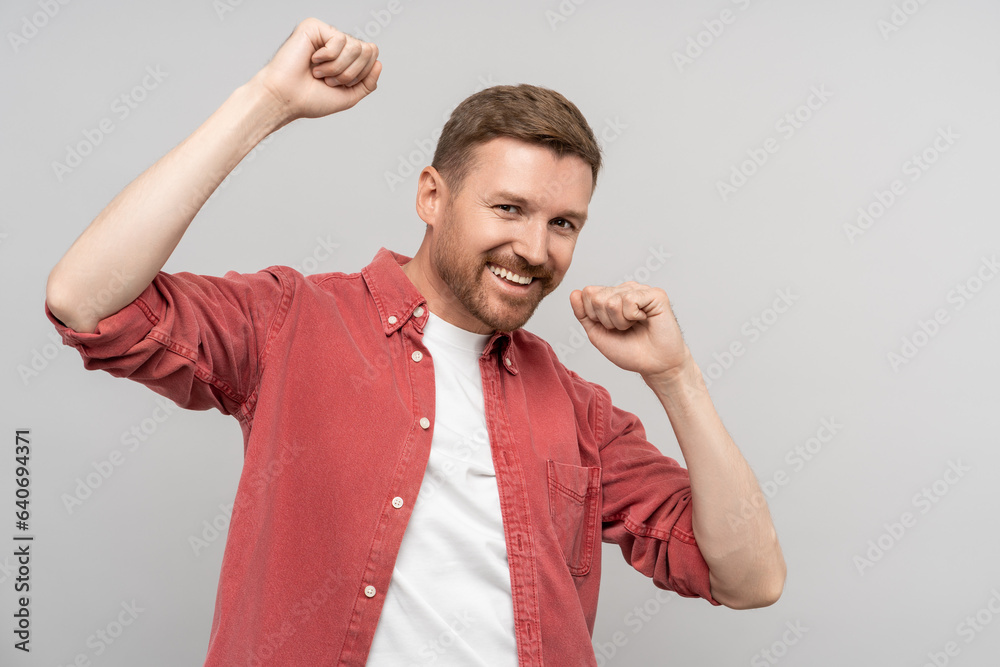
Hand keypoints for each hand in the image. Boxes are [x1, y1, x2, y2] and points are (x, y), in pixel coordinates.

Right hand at [251, 18, 381, 123]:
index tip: (340, 84)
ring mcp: (325, 34)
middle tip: (329, 79)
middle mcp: (337, 44)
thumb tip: (379, 62)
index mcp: (345, 58)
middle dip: (351, 73)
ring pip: (355, 46)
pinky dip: (328, 58)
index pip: (373, 55)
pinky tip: (312, 61)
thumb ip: (368, 82)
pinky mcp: (314, 27)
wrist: (286, 99)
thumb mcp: (349, 96)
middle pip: (367, 50)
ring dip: (338, 68)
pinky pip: (339, 40)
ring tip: (320, 73)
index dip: (361, 74)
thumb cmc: (311, 99)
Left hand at [569, 282, 692, 381]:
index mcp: (612, 296)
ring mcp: (640, 290)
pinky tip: (644, 319)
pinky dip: (632, 316)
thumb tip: (574, 292)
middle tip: (624, 329)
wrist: (654, 365)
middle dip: (607, 321)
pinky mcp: (655, 294)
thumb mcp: (598, 334)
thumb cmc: (630, 351)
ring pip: (612, 300)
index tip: (610, 328)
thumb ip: (583, 314)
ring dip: (620, 322)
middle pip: (597, 297)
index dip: (594, 316)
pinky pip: (630, 299)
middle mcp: (625, 289)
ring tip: (634, 326)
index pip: (588, 293)